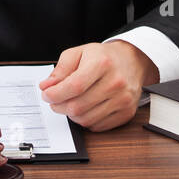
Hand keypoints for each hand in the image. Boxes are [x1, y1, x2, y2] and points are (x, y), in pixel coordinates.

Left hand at [37, 41, 158, 131]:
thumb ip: (60, 69)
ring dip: (71, 114)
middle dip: (59, 106)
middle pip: (78, 106)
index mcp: (102, 63)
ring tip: (70, 103)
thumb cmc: (104, 57)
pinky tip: (86, 108)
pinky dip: (85, 120)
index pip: (74, 86)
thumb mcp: (79, 53)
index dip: (56, 94)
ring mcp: (123, 100)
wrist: (132, 62)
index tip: (46, 95)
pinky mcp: (126, 113)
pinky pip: (97, 126)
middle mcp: (115, 82)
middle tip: (55, 100)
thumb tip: (46, 87)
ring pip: (85, 119)